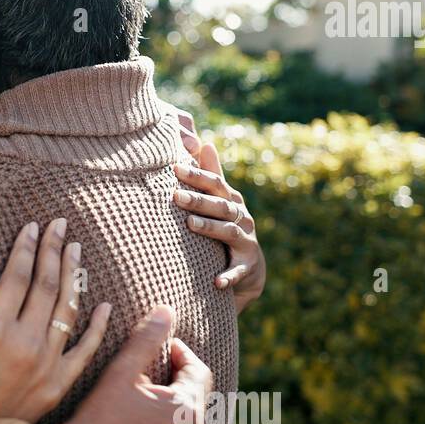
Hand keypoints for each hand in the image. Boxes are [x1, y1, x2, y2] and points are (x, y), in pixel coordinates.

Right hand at [0, 218, 108, 423]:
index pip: (17, 276)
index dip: (26, 247)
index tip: (32, 226)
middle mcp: (25, 342)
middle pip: (45, 285)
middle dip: (52, 250)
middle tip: (59, 225)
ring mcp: (46, 363)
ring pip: (67, 309)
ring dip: (74, 275)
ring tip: (75, 250)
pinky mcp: (59, 383)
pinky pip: (85, 350)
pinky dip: (98, 326)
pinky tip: (104, 303)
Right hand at [45, 305, 212, 423]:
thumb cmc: (97, 419)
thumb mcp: (121, 372)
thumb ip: (147, 339)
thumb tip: (166, 311)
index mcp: (187, 410)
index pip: (200, 371)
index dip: (182, 355)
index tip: (165, 349)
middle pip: (194, 400)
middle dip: (175, 384)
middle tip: (148, 375)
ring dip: (170, 413)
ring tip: (141, 404)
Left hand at [173, 141, 265, 312]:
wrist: (249, 267)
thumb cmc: (227, 225)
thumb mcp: (221, 200)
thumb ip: (212, 174)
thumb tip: (205, 142)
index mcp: (231, 200)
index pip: (215, 184)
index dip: (197, 175)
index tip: (175, 168)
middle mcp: (241, 217)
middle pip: (220, 206)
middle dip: (198, 200)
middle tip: (176, 196)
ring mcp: (246, 241)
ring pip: (228, 232)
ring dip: (210, 228)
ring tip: (191, 225)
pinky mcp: (247, 266)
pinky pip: (238, 271)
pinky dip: (228, 276)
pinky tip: (216, 281)